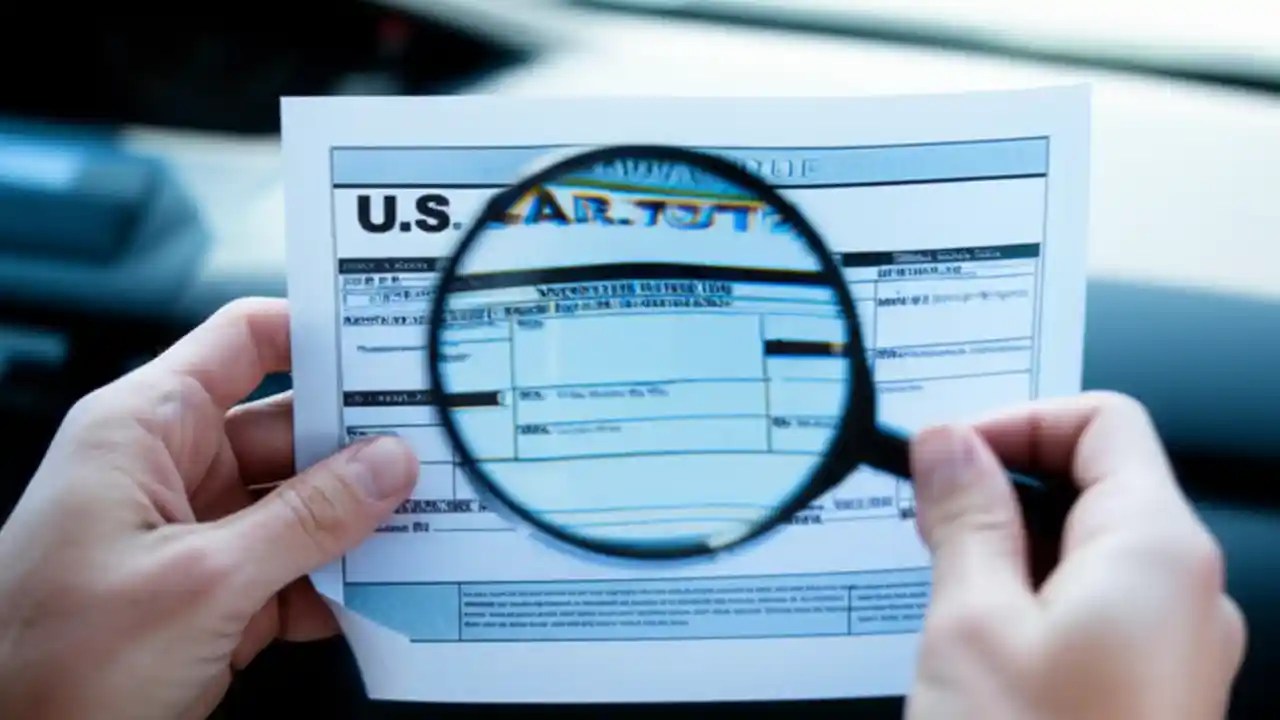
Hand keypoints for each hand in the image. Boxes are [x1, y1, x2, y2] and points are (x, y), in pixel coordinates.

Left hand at [0, 298, 418, 719]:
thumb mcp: (201, 582)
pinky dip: (339, 581)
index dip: (318, 333)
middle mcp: (170, 472)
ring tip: (428, 523)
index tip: (394, 345)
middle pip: (290, 428)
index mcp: (143, 431)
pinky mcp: (215, 597)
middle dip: (362, 444)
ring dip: (359, 521)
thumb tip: (388, 464)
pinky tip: (383, 591)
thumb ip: (307, 519)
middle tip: (436, 451)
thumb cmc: (53, 670)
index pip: (244, 343)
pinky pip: (296, 567)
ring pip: (302, 504)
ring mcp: (195, 538)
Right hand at [906, 392, 1245, 719]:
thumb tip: (948, 445)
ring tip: (949, 602)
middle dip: (1001, 491)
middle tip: (931, 529)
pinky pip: (1092, 607)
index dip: (1012, 424)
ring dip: (1009, 553)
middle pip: (1092, 484)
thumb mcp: (973, 626)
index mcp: (1158, 552)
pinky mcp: (1149, 686)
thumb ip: (963, 519)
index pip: (1100, 421)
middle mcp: (1186, 593)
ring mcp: (1173, 646)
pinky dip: (1031, 602)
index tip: (943, 458)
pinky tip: (981, 645)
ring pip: (1086, 551)